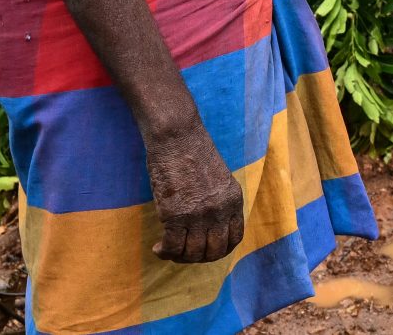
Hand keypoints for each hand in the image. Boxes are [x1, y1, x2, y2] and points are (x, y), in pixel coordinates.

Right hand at [145, 124, 243, 263]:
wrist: (176, 135)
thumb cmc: (191, 152)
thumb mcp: (218, 178)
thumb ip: (218, 202)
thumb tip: (208, 228)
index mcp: (233, 200)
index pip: (234, 239)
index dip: (218, 250)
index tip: (204, 249)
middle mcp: (220, 210)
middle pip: (214, 252)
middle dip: (198, 258)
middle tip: (183, 252)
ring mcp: (199, 214)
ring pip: (193, 253)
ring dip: (179, 257)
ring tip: (168, 249)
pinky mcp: (176, 214)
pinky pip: (173, 247)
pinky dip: (164, 252)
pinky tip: (158, 247)